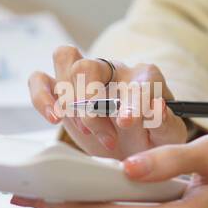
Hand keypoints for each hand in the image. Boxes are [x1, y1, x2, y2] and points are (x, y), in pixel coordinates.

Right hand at [27, 45, 187, 158]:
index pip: (139, 77)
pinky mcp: (62, 93)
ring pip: (64, 58)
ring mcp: (85, 78)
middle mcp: (114, 70)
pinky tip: (55, 118)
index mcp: (146, 78)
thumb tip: (155, 109)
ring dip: (68, 96)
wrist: (134, 149)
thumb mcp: (168, 137)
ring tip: (83, 128)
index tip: (127, 122)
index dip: (132, 99)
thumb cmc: (151, 139)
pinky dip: (42, 97)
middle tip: (108, 137)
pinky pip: (39, 79)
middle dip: (91, 104)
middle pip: (90, 65)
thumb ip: (166, 124)